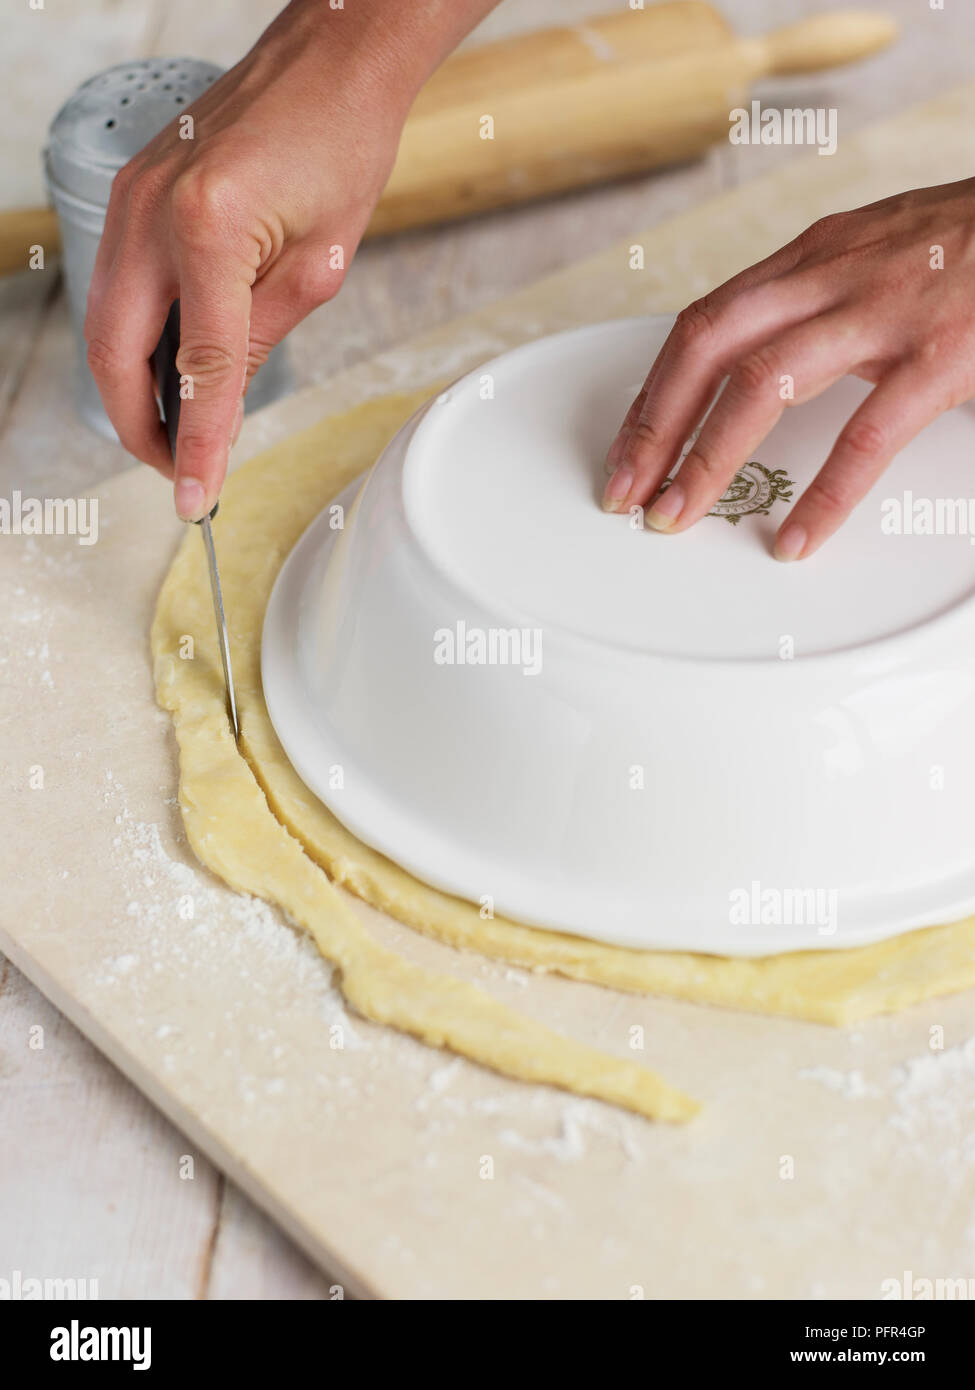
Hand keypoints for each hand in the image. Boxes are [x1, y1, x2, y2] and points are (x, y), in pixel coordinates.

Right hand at [85, 0, 496, 519]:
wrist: (327, 62)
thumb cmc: (340, 147)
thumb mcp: (317, 265)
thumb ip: (257, 340)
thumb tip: (216, 408)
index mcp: (209, 228)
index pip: (198, 368)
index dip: (196, 444)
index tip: (196, 497)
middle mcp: (151, 211)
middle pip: (115, 354)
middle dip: (140, 425)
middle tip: (179, 467)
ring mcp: (130, 197)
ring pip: (106, 324)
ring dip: (134, 385)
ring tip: (180, 426)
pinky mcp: (130, 193)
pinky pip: (118, 287)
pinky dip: (138, 337)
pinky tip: (174, 365)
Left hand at [603, 179, 974, 559]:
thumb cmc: (964, 247)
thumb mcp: (868, 259)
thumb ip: (806, 306)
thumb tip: (742, 371)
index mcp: (810, 258)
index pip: (702, 325)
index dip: (652, 393)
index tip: (624, 451)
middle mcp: (830, 276)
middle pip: (707, 348)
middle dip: (654, 427)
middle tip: (625, 494)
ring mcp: (882, 313)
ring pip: (762, 383)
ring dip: (708, 457)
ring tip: (677, 517)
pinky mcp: (940, 355)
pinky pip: (867, 435)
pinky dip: (826, 494)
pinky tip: (797, 537)